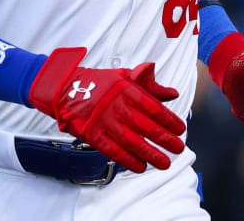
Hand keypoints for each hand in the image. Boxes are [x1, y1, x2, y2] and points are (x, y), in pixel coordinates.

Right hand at [28, 47, 186, 172]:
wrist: (63, 88)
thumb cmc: (97, 83)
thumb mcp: (123, 77)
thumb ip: (149, 85)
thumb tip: (172, 94)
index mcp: (124, 87)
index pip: (151, 106)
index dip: (168, 120)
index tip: (180, 129)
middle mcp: (114, 103)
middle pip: (144, 125)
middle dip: (164, 139)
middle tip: (178, 148)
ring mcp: (101, 119)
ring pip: (130, 140)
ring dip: (149, 154)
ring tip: (164, 162)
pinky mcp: (90, 133)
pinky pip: (111, 149)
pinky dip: (127, 159)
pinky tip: (140, 166)